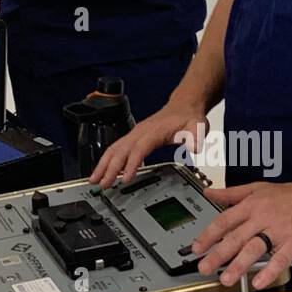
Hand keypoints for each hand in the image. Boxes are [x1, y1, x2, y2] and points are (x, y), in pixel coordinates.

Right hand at [89, 105, 207, 189]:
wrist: (182, 107)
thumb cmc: (188, 117)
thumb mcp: (197, 125)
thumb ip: (196, 136)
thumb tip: (194, 147)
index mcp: (153, 131)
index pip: (139, 149)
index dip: (131, 164)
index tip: (125, 178)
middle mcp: (140, 132)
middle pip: (120, 150)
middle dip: (108, 167)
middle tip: (101, 184)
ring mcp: (135, 135)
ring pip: (114, 149)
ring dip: (103, 165)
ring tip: (94, 180)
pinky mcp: (134, 138)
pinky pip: (117, 149)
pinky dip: (108, 161)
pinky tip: (104, 171)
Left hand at [192, 180, 291, 288]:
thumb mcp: (259, 188)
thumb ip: (232, 193)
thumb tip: (210, 193)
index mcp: (252, 205)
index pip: (224, 221)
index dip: (208, 235)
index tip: (196, 248)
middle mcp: (262, 218)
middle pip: (235, 237)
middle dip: (217, 254)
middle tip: (204, 268)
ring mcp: (278, 231)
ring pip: (254, 249)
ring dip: (238, 265)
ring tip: (226, 279)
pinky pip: (280, 259)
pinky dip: (269, 271)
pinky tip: (259, 282)